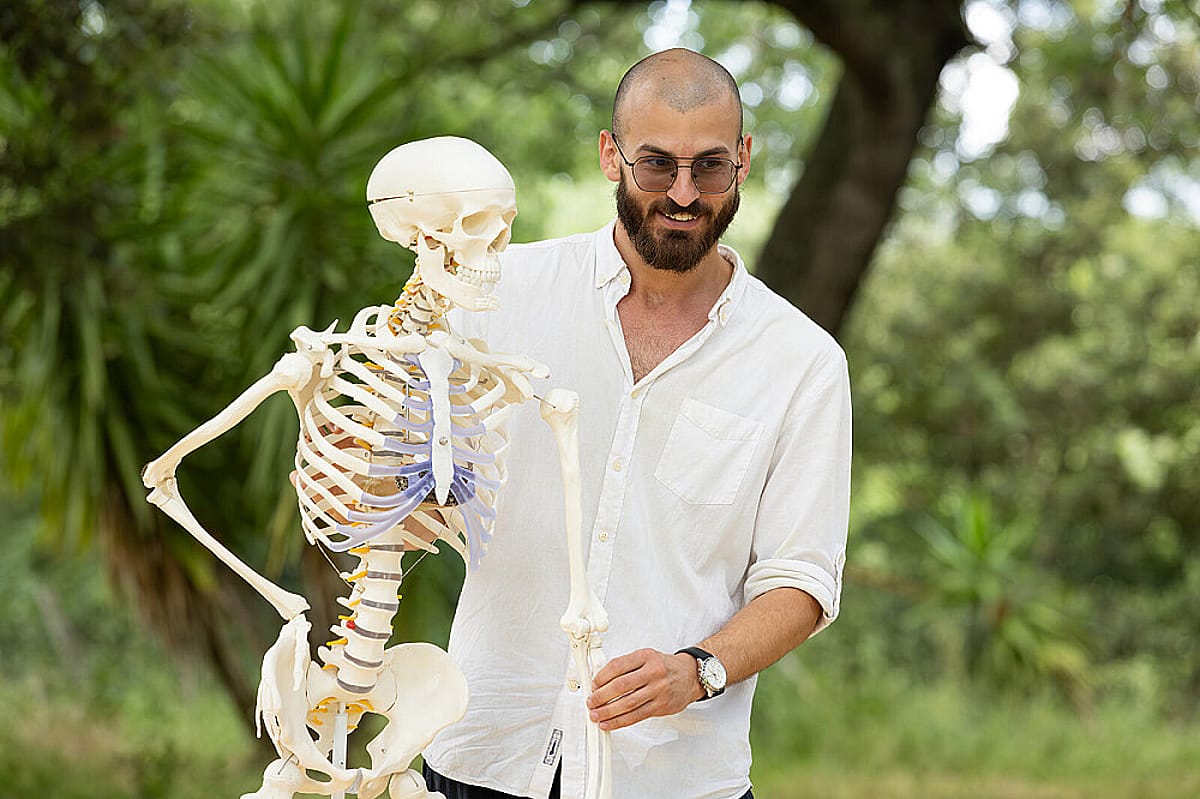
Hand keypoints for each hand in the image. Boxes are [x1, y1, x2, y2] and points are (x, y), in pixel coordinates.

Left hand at [586, 649, 703, 730]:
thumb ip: (626, 666)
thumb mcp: (646, 657)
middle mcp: (652, 672)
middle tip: (591, 702)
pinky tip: (609, 723)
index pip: (617, 666)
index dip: (601, 677)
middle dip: (601, 696)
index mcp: (645, 656)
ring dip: (608, 712)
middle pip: (620, 686)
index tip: (593, 685)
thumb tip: (601, 681)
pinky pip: (636, 716)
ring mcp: (658, 690)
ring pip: (627, 704)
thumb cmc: (664, 667)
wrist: (690, 675)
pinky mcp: (660, 706)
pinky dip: (619, 721)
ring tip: (596, 715)